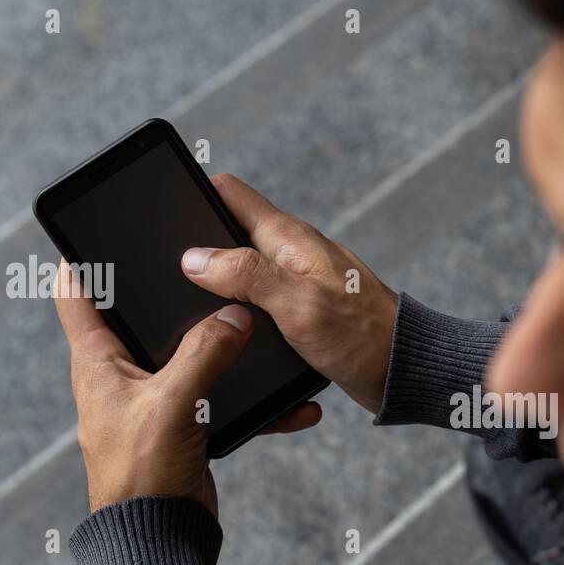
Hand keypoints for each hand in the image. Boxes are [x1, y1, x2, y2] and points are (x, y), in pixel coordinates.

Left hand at [54, 260, 321, 516]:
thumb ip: (205, 352)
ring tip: (259, 325)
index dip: (86, 256)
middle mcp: (120, 376)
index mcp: (96, 362)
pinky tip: (286, 403)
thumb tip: (235, 315)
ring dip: (223, 346)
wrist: (159, 538)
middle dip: (176, 294)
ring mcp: (152, 402)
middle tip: (209, 265)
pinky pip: (218, 397)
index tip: (110, 228)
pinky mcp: (183, 427)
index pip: (76, 292)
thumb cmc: (143, 472)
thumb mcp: (174, 401)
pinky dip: (248, 397)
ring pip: (190, 355)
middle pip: (143, 318)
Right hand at [179, 173, 398, 413]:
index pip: (231, 194)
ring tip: (183, 303)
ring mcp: (297, 284)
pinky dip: (240, 310)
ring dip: (217, 283)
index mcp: (290, 240)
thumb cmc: (363, 337)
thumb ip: (248, 275)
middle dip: (196, 245)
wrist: (404, 372)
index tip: (163, 205)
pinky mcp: (303, 314)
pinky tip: (226, 331)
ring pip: (242, 272)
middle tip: (160, 269)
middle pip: (230, 234)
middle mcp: (291, 255)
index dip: (194, 192)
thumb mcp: (298, 303)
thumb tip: (195, 258)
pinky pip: (259, 303)